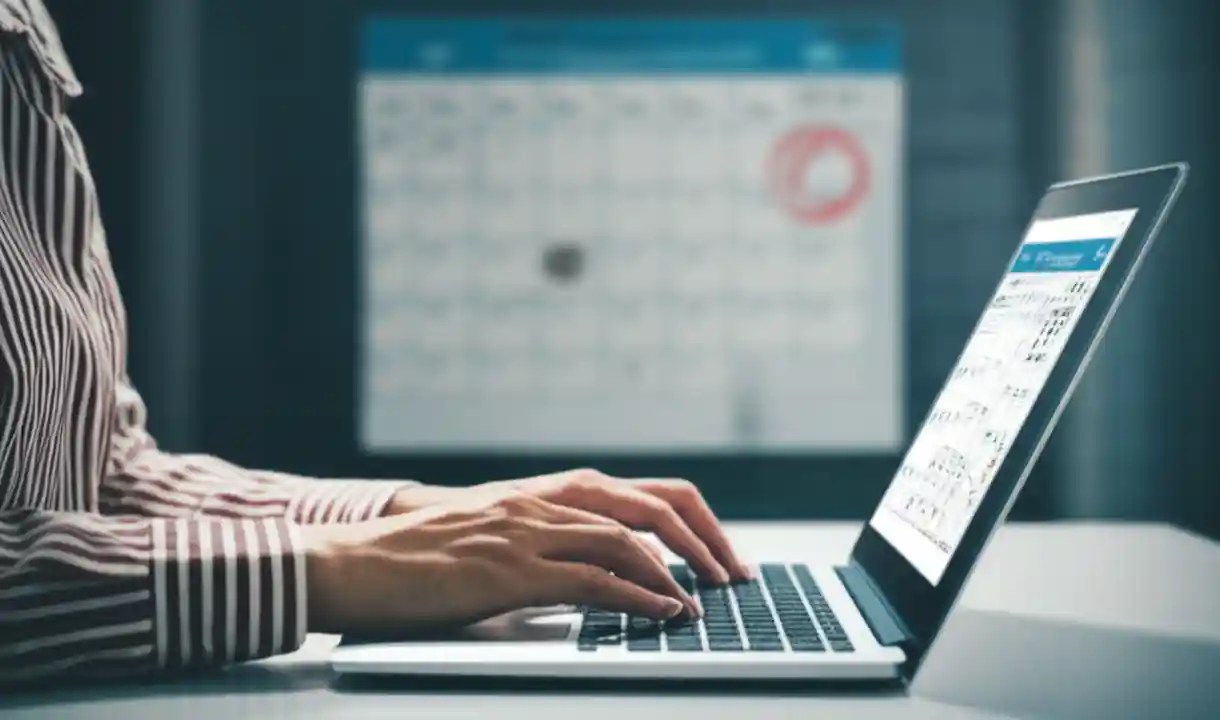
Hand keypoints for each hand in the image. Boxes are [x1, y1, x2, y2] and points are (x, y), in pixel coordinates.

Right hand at [304, 492, 700, 634]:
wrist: (353, 562)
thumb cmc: (416, 559)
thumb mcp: (489, 539)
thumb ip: (540, 545)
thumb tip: (591, 576)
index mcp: (543, 493)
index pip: (639, 493)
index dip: (690, 520)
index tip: (718, 553)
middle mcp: (542, 502)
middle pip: (649, 507)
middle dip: (702, 540)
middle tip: (732, 575)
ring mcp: (526, 532)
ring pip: (626, 541)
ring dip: (677, 573)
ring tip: (704, 602)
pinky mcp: (509, 570)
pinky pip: (592, 580)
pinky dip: (638, 596)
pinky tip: (662, 613)